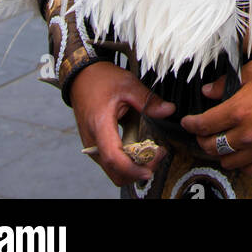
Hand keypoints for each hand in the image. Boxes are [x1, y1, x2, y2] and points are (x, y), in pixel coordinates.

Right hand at [69, 62, 174, 186]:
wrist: (82, 78)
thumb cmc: (102, 80)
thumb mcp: (128, 84)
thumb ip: (148, 100)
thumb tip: (169, 110)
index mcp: (100, 125)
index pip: (114, 158)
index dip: (133, 168)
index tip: (150, 168)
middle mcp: (93, 141)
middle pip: (115, 173)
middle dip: (138, 171)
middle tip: (158, 155)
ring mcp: (93, 146)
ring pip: (114, 171)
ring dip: (134, 168)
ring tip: (153, 151)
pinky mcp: (96, 147)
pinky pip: (112, 163)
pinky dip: (128, 162)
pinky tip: (141, 148)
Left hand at [180, 59, 251, 175]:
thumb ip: (226, 83)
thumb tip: (208, 91)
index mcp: (238, 110)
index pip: (204, 125)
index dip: (191, 124)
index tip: (188, 122)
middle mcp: (246, 133)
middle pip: (212, 146)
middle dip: (202, 139)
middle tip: (203, 132)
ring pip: (227, 161)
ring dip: (220, 152)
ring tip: (221, 142)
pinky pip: (247, 169)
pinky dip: (239, 163)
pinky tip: (239, 153)